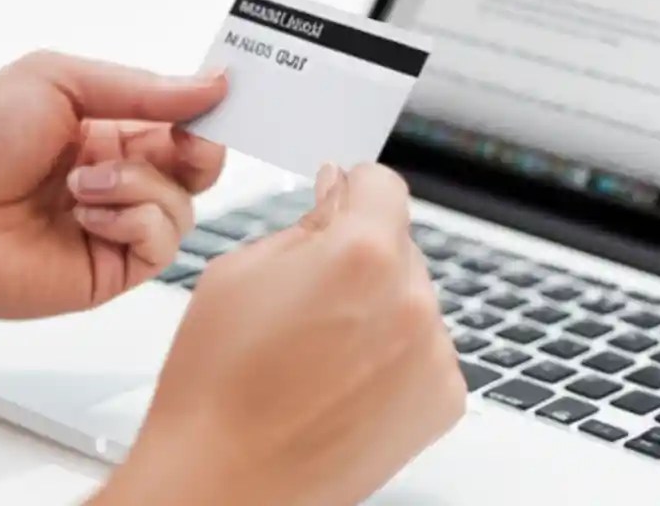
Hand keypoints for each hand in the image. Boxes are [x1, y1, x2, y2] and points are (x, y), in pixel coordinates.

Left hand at [0, 51, 226, 320]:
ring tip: (83, 185)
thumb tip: (212, 85)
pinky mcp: (113, 267)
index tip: (220, 99)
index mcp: (106, 130)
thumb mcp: (56, 81)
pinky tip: (88, 214)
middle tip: (184, 141)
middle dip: (201, 149)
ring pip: (185, 204)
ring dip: (141, 185)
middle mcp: (118, 178)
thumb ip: (141, 88)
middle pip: (199, 166)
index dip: (206, 112)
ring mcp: (117, 225)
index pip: (182, 121)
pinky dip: (135, 221)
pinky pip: (163, 243)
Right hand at [93, 164, 466, 505]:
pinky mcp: (442, 399)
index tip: (340, 203)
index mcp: (362, 253)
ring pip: (413, 300)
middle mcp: (411, 299)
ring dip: (381, 310)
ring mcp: (433, 353)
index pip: (382, 184)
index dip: (352, 191)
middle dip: (361, 258)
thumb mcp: (239, 272)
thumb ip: (305, 222)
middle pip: (399, 245)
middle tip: (308, 302)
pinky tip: (345, 383)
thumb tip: (339, 192)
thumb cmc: (217, 387)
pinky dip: (396, 359)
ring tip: (320, 354)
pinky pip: (426, 352)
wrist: (223, 484)